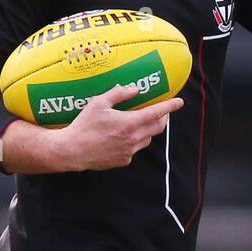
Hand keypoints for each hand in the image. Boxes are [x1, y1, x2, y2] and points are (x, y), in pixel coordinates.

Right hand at [58, 83, 184, 171]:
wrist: (72, 151)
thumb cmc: (84, 125)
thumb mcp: (99, 103)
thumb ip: (119, 94)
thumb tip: (134, 90)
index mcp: (129, 123)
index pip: (157, 112)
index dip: (170, 106)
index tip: (179, 102)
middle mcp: (133, 139)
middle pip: (158, 127)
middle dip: (163, 118)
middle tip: (161, 111)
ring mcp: (129, 151)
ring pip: (147, 139)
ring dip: (149, 129)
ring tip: (140, 122)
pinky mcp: (124, 160)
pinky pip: (135, 149)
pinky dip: (135, 140)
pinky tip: (123, 136)